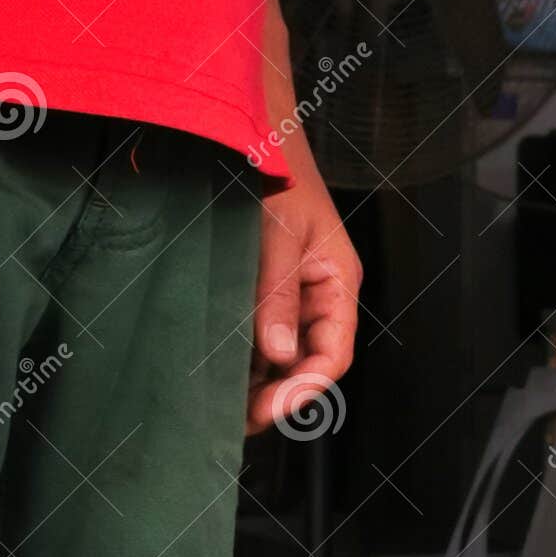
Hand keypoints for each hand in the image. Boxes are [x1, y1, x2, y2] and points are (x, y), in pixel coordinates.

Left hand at [247, 158, 361, 433]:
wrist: (250, 137)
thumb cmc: (277, 174)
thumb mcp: (279, 234)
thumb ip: (277, 294)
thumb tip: (277, 352)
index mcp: (336, 283)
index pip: (333, 353)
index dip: (305, 388)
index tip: (271, 409)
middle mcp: (316, 297)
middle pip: (306, 364)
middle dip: (277, 395)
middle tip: (239, 418)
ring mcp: (289, 299)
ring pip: (280, 358)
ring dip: (257, 384)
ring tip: (224, 406)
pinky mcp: (261, 296)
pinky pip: (257, 339)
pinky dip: (242, 361)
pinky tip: (219, 376)